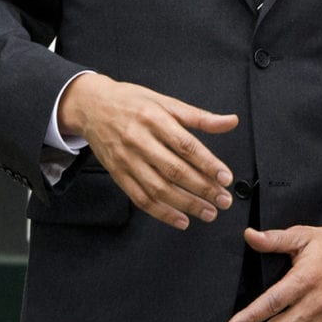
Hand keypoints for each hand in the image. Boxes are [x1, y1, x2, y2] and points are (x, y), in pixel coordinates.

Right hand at [56, 74, 237, 229]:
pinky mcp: (118, 175)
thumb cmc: (131, 101)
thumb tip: (230, 121)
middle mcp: (140, 140)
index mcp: (154, 118)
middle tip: (223, 200)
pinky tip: (181, 219)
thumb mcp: (165, 101)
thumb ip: (199, 116)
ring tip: (208, 212)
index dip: (208, 163)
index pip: (186, 145)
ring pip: (159, 189)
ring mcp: (127, 160)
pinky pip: (141, 199)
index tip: (225, 177)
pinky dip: (162, 213)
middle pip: (174, 170)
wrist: (91, 106)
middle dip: (202, 188)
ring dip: (186, 205)